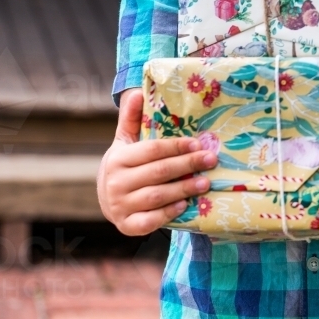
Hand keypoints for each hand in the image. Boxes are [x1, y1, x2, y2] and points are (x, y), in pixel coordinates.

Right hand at [97, 89, 217, 235]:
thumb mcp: (124, 140)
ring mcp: (120, 206)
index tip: (198, 144)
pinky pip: (149, 221)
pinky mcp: (126, 226)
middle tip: (211, 160)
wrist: (107, 199)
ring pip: (156, 197)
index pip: (152, 150)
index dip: (176, 147)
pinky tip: (185, 205)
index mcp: (118, 158)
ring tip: (205, 183)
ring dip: (183, 189)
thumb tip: (137, 91)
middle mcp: (116, 182)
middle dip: (187, 165)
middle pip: (158, 172)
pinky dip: (167, 214)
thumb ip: (131, 118)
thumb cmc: (124, 164)